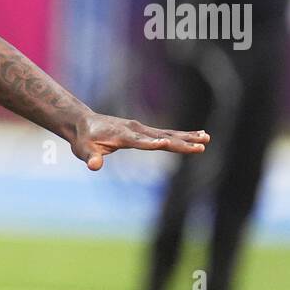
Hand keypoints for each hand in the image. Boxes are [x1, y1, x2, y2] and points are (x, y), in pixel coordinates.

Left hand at [70, 113, 208, 171]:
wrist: (84, 123)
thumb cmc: (84, 140)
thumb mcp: (82, 150)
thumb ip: (90, 157)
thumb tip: (94, 166)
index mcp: (122, 135)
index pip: (140, 141)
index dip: (153, 143)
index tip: (167, 143)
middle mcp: (135, 130)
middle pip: (161, 136)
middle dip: (180, 142)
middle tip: (201, 145)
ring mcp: (141, 129)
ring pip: (168, 133)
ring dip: (187, 137)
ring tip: (206, 139)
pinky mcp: (144, 131)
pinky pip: (166, 133)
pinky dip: (181, 135)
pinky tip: (197, 136)